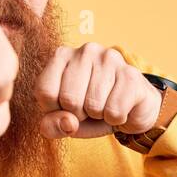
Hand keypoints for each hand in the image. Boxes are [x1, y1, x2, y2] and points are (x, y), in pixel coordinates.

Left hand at [34, 42, 162, 138]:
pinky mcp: (131, 73)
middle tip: (89, 107)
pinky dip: (116, 119)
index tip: (66, 106)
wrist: (131, 110)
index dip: (54, 109)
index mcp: (62, 56)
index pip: (45, 91)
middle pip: (69, 98)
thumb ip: (52, 125)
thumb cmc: (91, 112)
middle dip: (78, 114)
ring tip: (105, 105)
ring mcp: (110, 58)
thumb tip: (68, 122)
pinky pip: (114, 111)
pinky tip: (121, 106)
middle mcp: (85, 50)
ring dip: (99, 116)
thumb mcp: (64, 121)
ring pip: (93, 105)